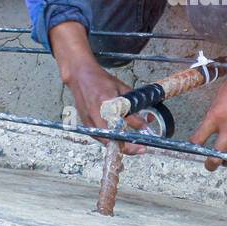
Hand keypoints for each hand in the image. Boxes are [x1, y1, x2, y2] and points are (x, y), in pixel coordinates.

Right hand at [50, 21, 145, 153]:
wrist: (80, 77)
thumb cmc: (101, 81)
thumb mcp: (121, 88)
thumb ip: (133, 104)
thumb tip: (145, 120)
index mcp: (106, 101)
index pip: (125, 118)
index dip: (138, 126)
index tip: (146, 130)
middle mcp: (96, 113)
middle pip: (113, 137)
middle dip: (128, 146)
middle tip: (141, 149)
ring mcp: (89, 120)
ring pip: (106, 141)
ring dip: (120, 147)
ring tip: (133, 148)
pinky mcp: (85, 124)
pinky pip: (100, 138)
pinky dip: (111, 142)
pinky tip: (120, 142)